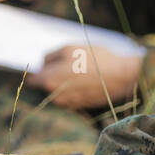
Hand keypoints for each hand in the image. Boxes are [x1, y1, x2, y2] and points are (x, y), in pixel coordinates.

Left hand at [27, 46, 142, 109]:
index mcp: (49, 80)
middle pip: (46, 86)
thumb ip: (50, 56)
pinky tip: (86, 81)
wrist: (121, 77)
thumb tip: (43, 64)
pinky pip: (71, 97)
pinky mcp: (80, 107)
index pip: (32, 79)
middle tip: (67, 66)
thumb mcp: (70, 48)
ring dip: (64, 84)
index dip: (38, 71)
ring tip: (80, 73)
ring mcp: (68, 103)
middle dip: (52, 77)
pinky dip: (74, 90)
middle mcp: (55, 96)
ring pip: (58, 92)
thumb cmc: (95, 59)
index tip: (46, 66)